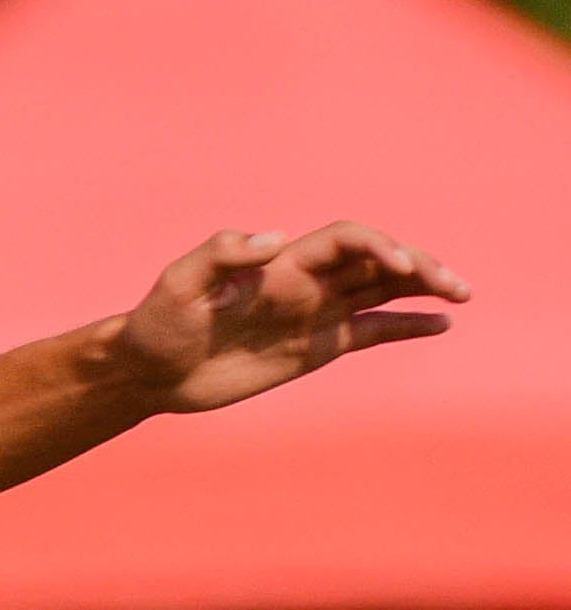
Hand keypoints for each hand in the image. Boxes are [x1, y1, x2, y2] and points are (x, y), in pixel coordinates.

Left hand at [116, 222, 467, 413]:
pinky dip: (404, 325)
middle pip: (376, 262)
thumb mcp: (177, 285)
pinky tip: (438, 324)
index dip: (378, 246)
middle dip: (418, 266)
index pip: (346, 240)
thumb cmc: (157, 324)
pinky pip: (370, 330)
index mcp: (280, 264)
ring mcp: (313, 314)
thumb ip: (221, 254)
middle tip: (453, 286)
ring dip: (422, 288)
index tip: (402, 267)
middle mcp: (304, 283)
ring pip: (381, 291)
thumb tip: (276, 239)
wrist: (150, 370)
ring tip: (460, 294)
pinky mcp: (314, 348)